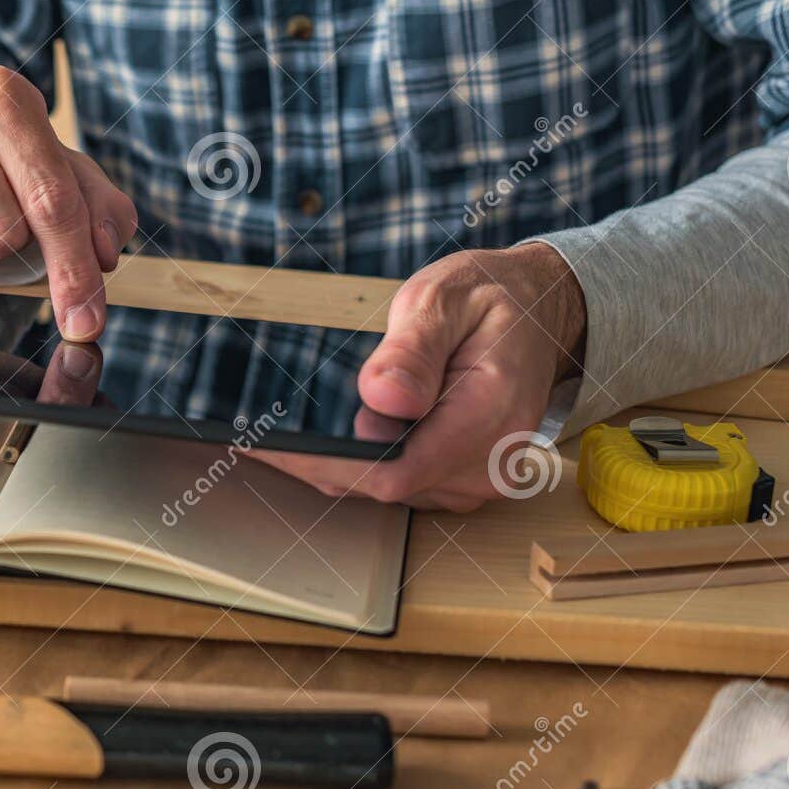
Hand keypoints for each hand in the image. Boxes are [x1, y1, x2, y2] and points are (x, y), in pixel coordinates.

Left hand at [251, 244, 585, 510]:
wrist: (539, 311)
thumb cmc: (491, 298)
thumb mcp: (446, 298)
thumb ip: (414, 350)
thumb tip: (383, 399)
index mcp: (490, 414)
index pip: (398, 470)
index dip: (329, 464)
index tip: (270, 447)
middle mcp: (489, 461)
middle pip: (384, 486)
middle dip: (319, 463)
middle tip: (249, 438)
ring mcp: (478, 477)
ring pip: (386, 489)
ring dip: (335, 464)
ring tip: (275, 435)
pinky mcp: (461, 478)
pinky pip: (400, 482)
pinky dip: (359, 462)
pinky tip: (320, 439)